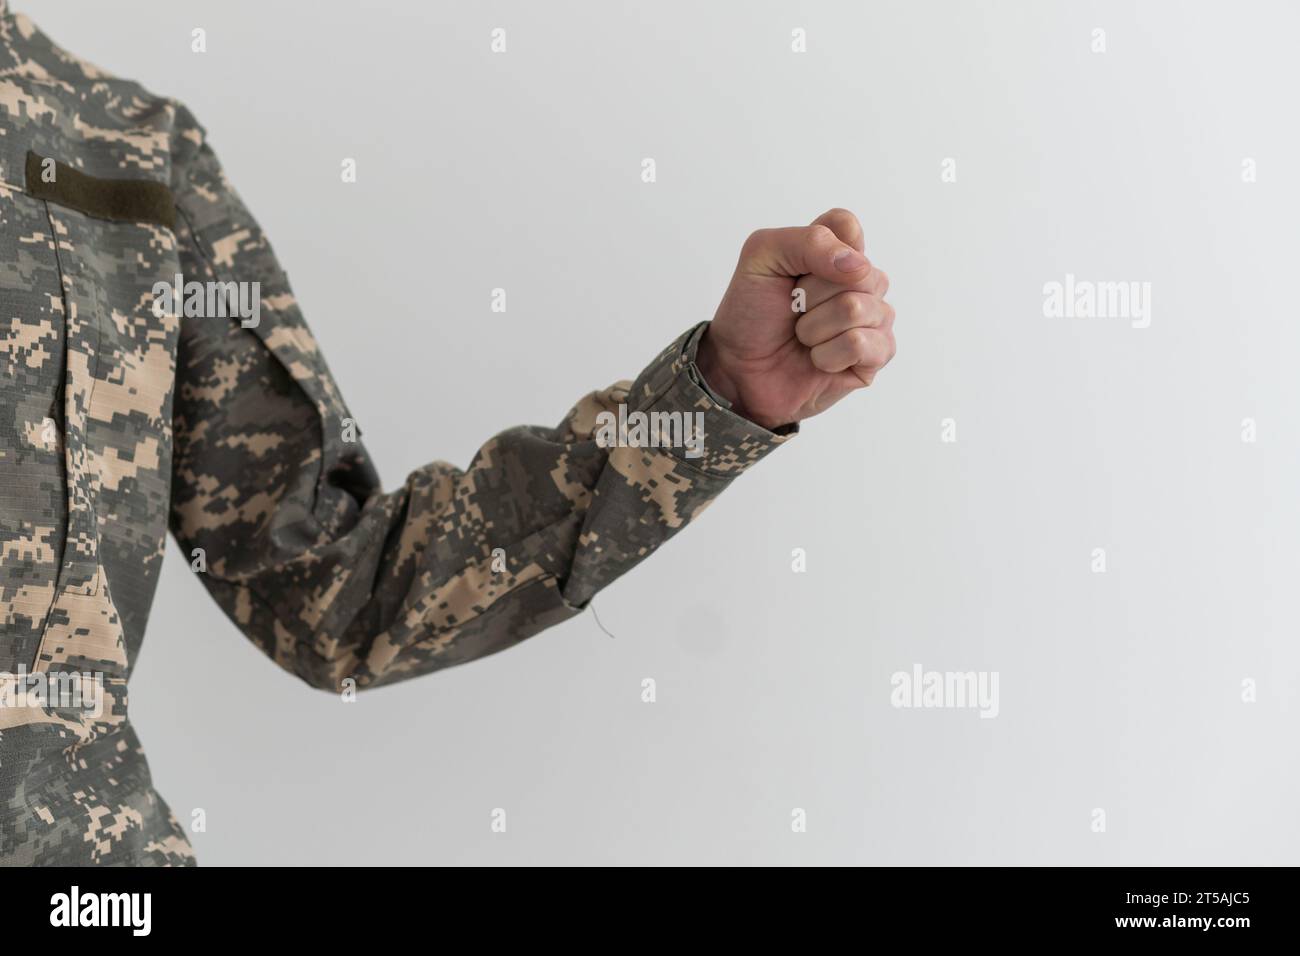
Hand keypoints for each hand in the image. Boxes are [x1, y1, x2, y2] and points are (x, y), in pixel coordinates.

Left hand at [695, 208, 894, 429]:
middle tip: (793, 310)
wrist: (738, 370)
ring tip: (802, 337)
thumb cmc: (751, 315)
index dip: (818, 249)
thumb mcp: (762, 259)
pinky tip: (817, 360)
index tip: (793, 271)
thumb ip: (808, 242)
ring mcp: (873, 318)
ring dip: (814, 328)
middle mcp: (861, 282)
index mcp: (835, 251)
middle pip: (857, 271)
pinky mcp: (876, 357)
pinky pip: (861, 344)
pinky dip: (827, 354)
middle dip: (809, 296)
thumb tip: (858, 265)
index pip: (846, 225)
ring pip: (857, 308)